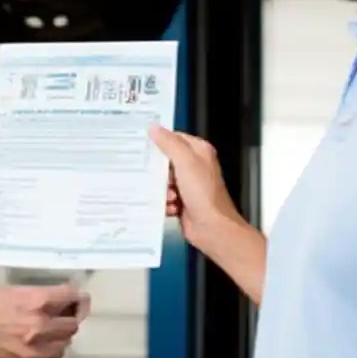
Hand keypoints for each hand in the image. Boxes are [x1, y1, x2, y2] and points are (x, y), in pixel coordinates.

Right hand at [0, 282, 89, 357]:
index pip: (72, 299)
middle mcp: (41, 325)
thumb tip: (59, 301)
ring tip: (51, 330)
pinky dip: (51, 352)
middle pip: (72, 324)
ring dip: (60, 336)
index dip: (76, 298)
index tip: (77, 298)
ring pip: (64, 344)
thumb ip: (39, 298)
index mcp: (38, 300)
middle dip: (69, 317)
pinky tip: (43, 345)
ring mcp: (34, 348)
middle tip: (63, 313)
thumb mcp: (13, 291)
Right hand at [149, 124, 241, 247]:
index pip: (174, 138)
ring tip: (170, 195)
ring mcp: (188, 185)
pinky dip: (165, 203)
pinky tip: (171, 206)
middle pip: (165, 160)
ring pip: (162, 180)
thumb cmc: (205, 195)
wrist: (212, 228)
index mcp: (199, 152)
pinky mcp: (182, 201)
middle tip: (156, 175)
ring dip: (162, 189)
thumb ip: (170, 143)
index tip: (144, 144)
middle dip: (158, 170)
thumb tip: (155, 128)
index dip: (159, 141)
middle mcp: (194, 166)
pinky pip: (164, 197)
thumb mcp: (185, 162)